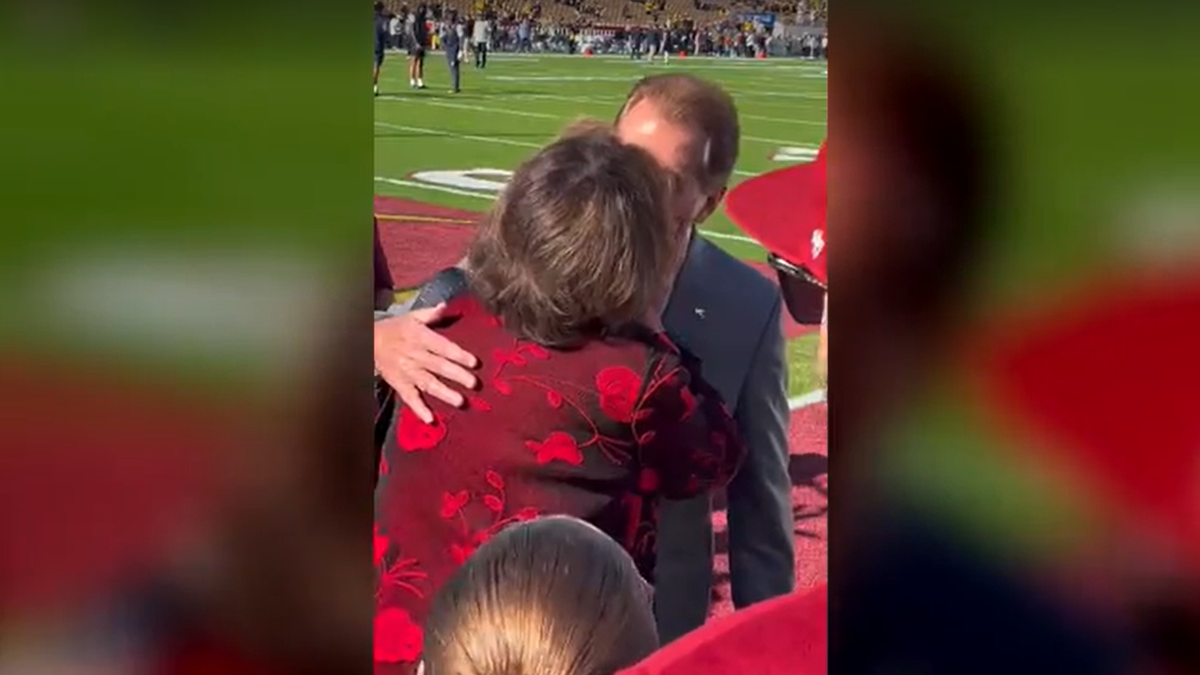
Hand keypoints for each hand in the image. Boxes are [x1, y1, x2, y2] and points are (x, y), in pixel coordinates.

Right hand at [374, 304, 479, 422]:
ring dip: (444, 393)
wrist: (370, 341)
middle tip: (474, 384)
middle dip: (457, 375)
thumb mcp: (412, 316)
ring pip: (428, 384)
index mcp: (420, 337)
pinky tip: (430, 419)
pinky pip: (410, 398)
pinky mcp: (400, 384)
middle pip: (439, 367)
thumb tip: (446, 306)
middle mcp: (415, 355)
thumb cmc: (396, 328)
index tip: (475, 362)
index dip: (459, 355)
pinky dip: (419, 409)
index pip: (443, 347)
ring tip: (460, 402)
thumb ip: (431, 314)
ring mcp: (407, 372)